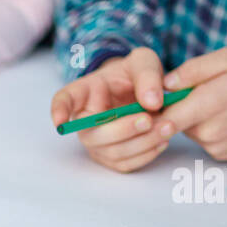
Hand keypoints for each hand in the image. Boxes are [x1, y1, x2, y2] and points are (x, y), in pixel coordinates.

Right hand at [50, 46, 171, 172]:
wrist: (145, 92)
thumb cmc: (135, 75)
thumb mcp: (143, 62)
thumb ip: (147, 76)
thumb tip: (152, 103)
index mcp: (84, 93)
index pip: (63, 101)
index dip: (58, 112)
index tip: (60, 123)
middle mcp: (84, 122)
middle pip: (92, 135)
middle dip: (122, 130)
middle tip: (149, 118)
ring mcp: (97, 143)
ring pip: (112, 152)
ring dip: (142, 143)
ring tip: (167, 127)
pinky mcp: (112, 158)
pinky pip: (126, 164)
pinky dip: (147, 154)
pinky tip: (162, 140)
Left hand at [158, 47, 226, 159]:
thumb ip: (193, 70)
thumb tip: (162, 84)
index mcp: (212, 103)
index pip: (168, 118)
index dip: (149, 116)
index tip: (136, 114)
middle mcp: (212, 130)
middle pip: (174, 122)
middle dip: (176, 108)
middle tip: (198, 91)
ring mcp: (217, 145)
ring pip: (187, 131)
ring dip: (192, 118)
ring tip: (220, 102)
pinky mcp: (221, 155)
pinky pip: (201, 140)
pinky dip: (205, 128)